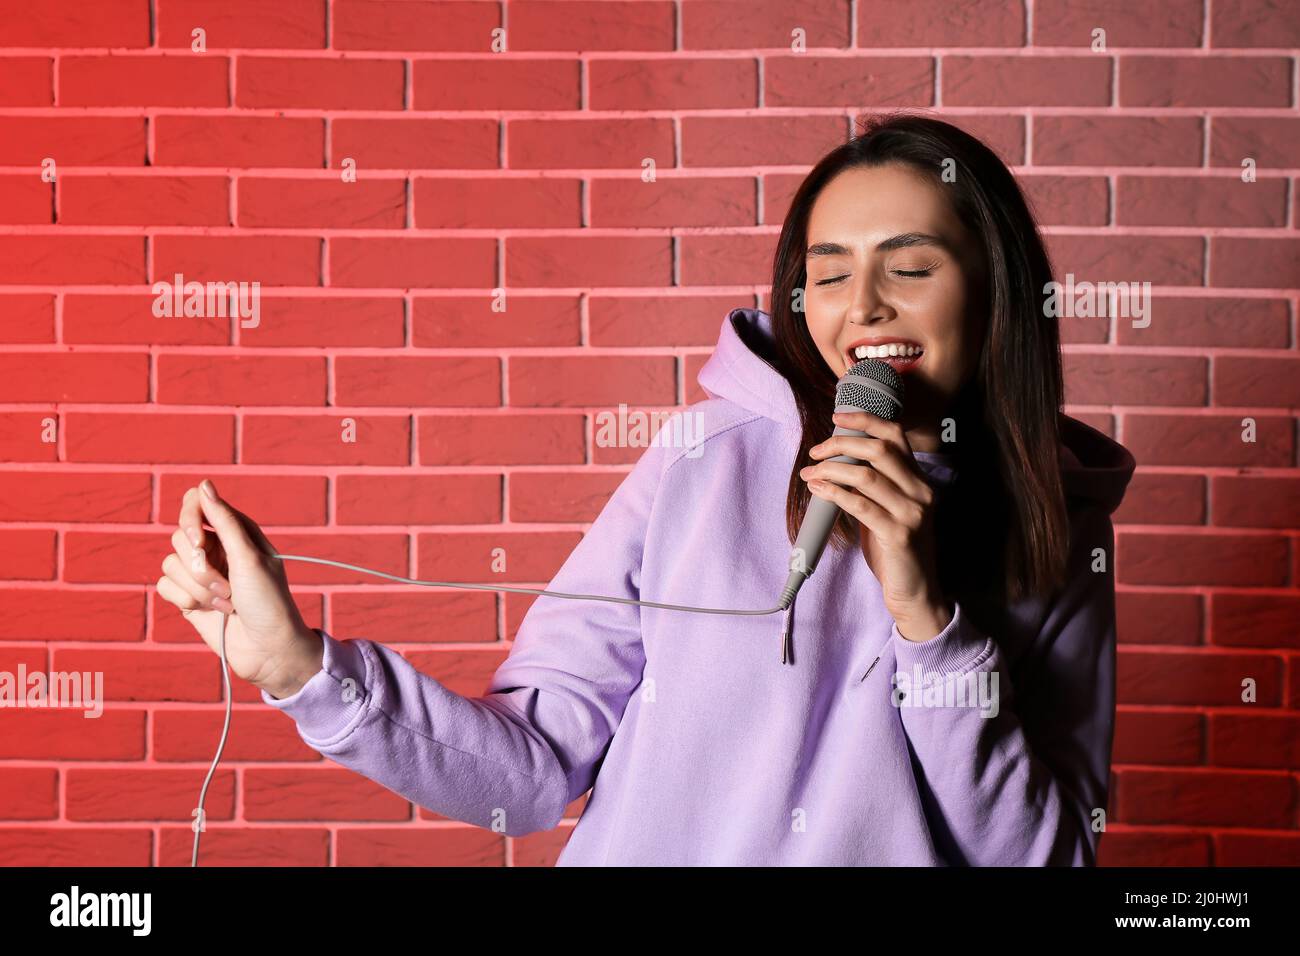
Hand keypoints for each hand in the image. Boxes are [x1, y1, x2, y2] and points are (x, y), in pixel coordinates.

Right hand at [156, 479, 322, 697]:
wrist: (267, 649)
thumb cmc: (268, 601)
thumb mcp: (249, 557)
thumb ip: (224, 521)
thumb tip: (203, 485)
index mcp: (236, 532)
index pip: (197, 503)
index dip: (190, 518)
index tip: (199, 539)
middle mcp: (217, 549)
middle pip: (179, 537)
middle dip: (201, 566)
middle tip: (228, 586)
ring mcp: (201, 573)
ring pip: (171, 563)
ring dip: (199, 587)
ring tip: (227, 602)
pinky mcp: (188, 596)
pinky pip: (165, 585)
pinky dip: (186, 600)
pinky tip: (211, 612)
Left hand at [798, 411, 953, 641]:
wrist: (916, 592)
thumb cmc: (895, 549)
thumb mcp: (889, 509)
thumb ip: (873, 484)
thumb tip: (836, 460)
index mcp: (920, 480)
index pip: (896, 435)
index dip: (866, 420)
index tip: (837, 417)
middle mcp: (921, 491)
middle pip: (879, 449)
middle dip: (841, 444)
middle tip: (815, 452)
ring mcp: (913, 512)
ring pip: (866, 475)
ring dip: (831, 470)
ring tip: (810, 474)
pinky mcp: (899, 534)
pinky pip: (860, 505)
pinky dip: (834, 493)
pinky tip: (818, 491)